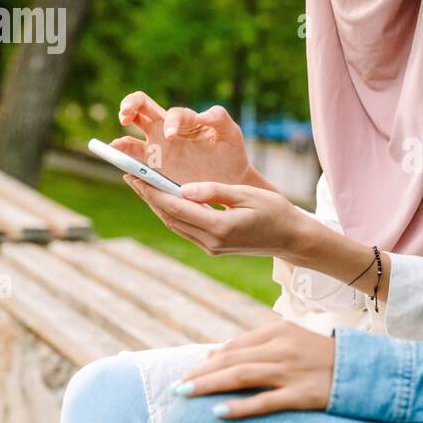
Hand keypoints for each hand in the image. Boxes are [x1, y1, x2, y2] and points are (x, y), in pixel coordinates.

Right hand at [113, 91, 251, 187]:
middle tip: (126, 115)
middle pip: (142, 107)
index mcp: (187, 120)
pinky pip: (132, 157)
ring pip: (132, 133)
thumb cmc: (231, 154)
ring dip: (122, 135)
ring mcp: (158, 147)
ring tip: (116, 145)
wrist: (229, 182)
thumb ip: (219, 118)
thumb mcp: (232, 134)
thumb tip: (201, 114)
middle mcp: (167, 129)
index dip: (169, 121)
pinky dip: (121, 155)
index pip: (172, 113)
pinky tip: (116, 156)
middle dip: (130, 105)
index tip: (171, 136)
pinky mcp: (153, 165)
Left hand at [125, 175, 307, 257]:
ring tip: (143, 186)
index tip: (134, 174)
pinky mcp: (214, 247)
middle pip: (170, 217)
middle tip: (130, 175)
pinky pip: (185, 229)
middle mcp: (211, 242)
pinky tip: (165, 200)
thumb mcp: (247, 194)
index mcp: (219, 227)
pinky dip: (172, 214)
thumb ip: (213, 191)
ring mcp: (211, 248)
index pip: (175, 207)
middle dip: (148, 196)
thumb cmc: (275, 211)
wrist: (292, 239)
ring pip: (175, 225)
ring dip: (157, 206)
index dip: (152, 191)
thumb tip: (182, 188)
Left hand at [172, 320, 335, 417]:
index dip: (209, 360)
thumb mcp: (293, 341)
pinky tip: (217, 412)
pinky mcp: (302, 395)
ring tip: (184, 395)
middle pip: (232, 360)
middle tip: (176, 388)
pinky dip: (240, 406)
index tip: (189, 373)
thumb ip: (256, 345)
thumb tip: (215, 354)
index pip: (236, 346)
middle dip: (200, 373)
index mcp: (280, 331)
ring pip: (241, 377)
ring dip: (208, 385)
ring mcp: (292, 371)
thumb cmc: (325, 358)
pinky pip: (265, 402)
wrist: (366, 371)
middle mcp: (283, 348)